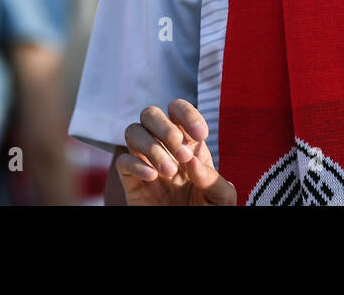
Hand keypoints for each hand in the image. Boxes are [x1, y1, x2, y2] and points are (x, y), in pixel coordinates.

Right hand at [117, 99, 235, 204]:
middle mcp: (164, 148)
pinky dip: (136, 165)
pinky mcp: (131, 183)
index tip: (200, 135)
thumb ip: (213, 180)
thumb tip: (192, 162)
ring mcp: (146, 163)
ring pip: (132, 131)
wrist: (186, 234)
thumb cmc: (207, 212)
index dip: (187, 114)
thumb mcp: (221, 198)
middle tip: (182, 154)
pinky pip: (122, 162)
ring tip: (169, 172)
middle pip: (150, 113)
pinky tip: (152, 178)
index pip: (178, 109)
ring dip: (151, 147)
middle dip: (165, 128)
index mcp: (188, 144)